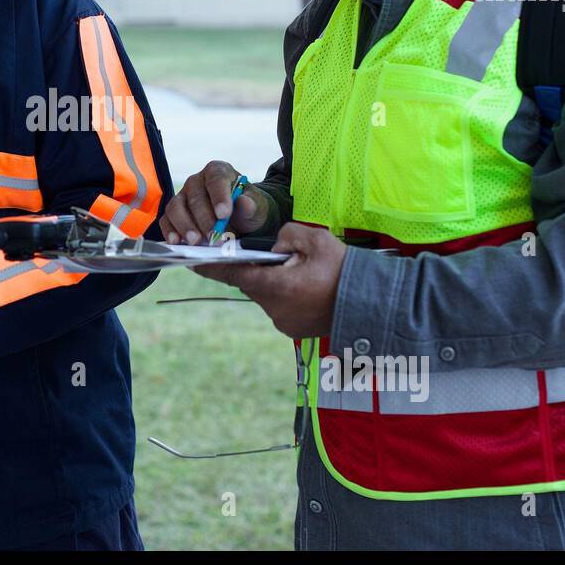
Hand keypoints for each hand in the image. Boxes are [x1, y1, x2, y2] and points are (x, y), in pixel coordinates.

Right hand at [159, 160, 273, 243]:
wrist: (239, 223)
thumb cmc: (246, 211)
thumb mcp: (256, 208)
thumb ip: (251, 205)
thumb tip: (245, 202)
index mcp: (218, 171)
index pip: (216, 178)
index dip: (219, 196)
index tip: (224, 214)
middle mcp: (197, 181)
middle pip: (195, 196)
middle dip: (204, 218)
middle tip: (213, 237)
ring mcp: (182, 196)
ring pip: (176, 207)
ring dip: (185, 225)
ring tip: (196, 241)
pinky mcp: (173, 214)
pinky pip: (166, 220)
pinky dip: (170, 231)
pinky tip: (177, 242)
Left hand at [193, 222, 346, 339]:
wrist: (372, 305)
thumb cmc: (344, 270)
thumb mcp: (315, 240)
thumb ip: (286, 235)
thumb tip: (275, 245)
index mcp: (275, 286)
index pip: (233, 273)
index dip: (212, 266)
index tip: (192, 261)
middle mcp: (274, 308)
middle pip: (252, 283)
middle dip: (259, 269)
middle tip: (280, 257)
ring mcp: (283, 322)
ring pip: (267, 295)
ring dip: (275, 283)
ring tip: (300, 273)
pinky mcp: (293, 329)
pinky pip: (280, 307)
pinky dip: (286, 296)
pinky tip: (307, 288)